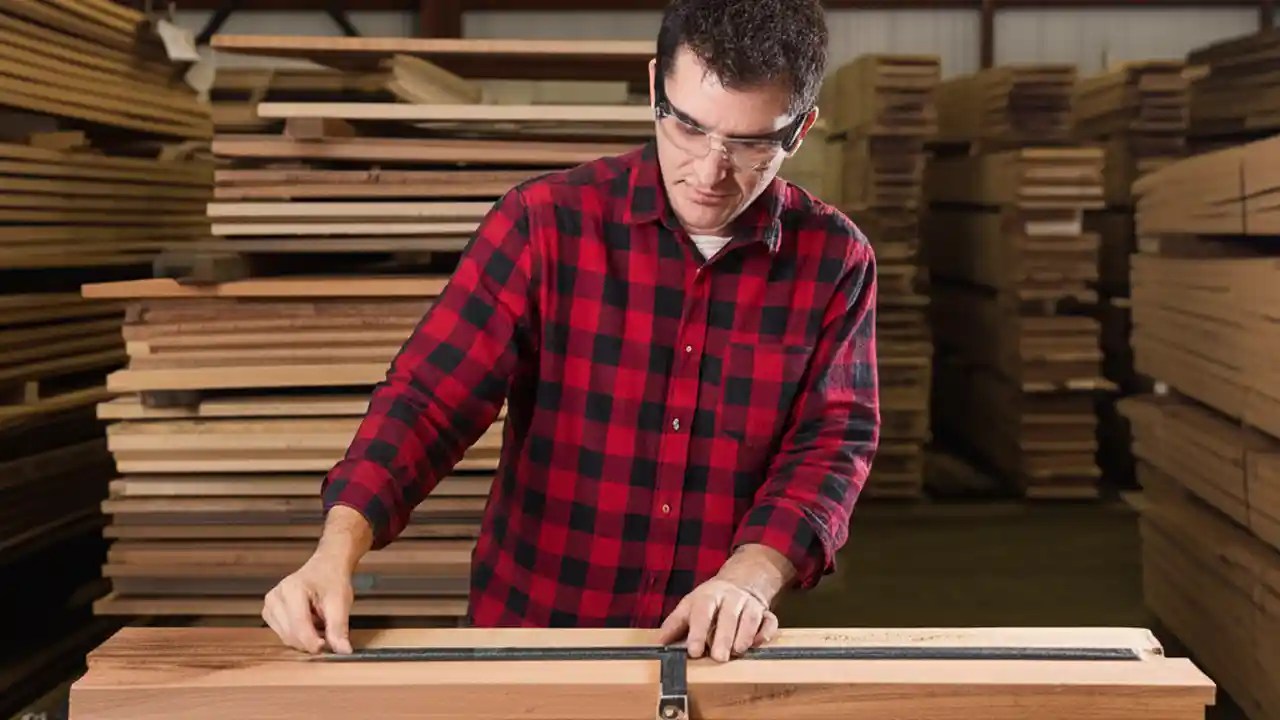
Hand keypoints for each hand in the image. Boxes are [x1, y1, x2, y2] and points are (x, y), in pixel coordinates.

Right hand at [262, 551, 353, 654]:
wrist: (326, 568)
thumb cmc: (332, 580)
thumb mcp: (341, 602)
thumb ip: (339, 627)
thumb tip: (344, 650)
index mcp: (292, 589)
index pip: (298, 625)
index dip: (312, 641)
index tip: (327, 647)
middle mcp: (275, 597)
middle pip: (290, 634)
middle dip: (310, 641)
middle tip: (328, 634)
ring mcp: (269, 605)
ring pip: (286, 638)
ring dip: (305, 639)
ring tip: (319, 622)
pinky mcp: (269, 613)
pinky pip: (283, 635)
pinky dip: (298, 636)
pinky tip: (309, 623)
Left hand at [658, 544, 791, 661]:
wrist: (739, 583)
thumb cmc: (709, 602)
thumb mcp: (689, 606)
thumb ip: (675, 624)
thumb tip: (660, 642)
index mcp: (709, 595)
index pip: (703, 611)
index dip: (698, 631)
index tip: (694, 651)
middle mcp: (731, 597)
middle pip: (728, 615)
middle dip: (724, 636)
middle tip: (719, 658)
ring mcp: (750, 604)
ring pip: (750, 617)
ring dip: (745, 635)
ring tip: (737, 652)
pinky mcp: (765, 612)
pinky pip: (770, 621)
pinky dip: (766, 632)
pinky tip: (758, 644)